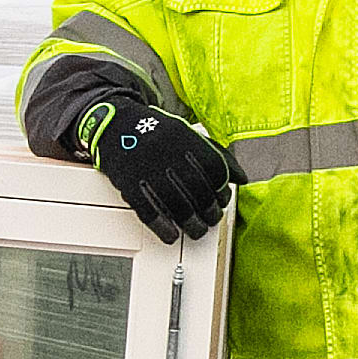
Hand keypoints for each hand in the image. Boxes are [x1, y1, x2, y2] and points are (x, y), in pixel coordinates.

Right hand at [76, 97, 234, 242]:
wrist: (115, 123)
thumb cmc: (157, 133)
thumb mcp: (188, 134)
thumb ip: (217, 153)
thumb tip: (243, 178)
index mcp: (186, 138)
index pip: (214, 169)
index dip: (222, 190)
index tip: (223, 201)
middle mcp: (168, 153)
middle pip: (197, 189)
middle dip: (209, 210)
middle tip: (212, 220)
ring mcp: (146, 168)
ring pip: (174, 202)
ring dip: (190, 222)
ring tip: (196, 231)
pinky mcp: (127, 182)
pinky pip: (146, 209)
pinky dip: (161, 226)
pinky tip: (171, 235)